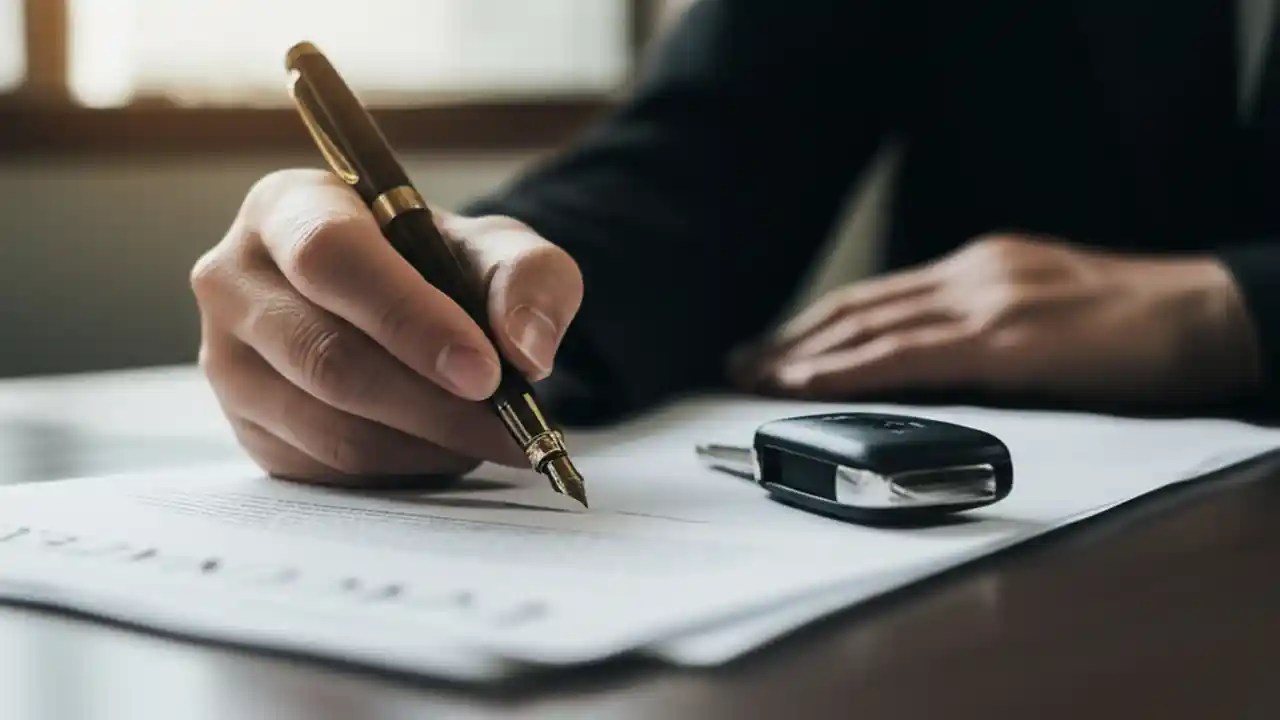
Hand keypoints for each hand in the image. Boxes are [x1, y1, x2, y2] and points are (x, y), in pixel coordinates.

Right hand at [191, 169, 582, 481]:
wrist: (402, 307)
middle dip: (433, 403)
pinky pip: (327, 468)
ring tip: (491, 437)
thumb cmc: (440, 266)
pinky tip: (446, 448)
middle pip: (326, 356)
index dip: (409, 319)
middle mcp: (235, 280)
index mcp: (288, 207)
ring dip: (426, 443)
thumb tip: (525, 349)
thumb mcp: (497, 248)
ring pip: (328, 426)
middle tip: (509, 425)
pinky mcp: (247, 428)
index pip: (331, 258)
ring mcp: (227, 362)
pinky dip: (402, 468)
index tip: (484, 370)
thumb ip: (528, 277)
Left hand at [734, 234, 1259, 407]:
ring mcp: (987, 301)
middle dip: (794, 338)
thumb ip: (981, 337)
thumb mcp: (1040, 315)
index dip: (818, 324)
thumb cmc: (1133, 325)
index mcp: (979, 271)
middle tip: (741, 364)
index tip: (774, 347)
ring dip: (805, 355)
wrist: (1211, 314)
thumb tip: (925, 375)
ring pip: (872, 327)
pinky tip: (812, 381)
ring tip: (757, 378)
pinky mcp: (1007, 338)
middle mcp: (972, 276)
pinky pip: (910, 355)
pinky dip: (851, 368)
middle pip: (860, 307)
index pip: (878, 298)